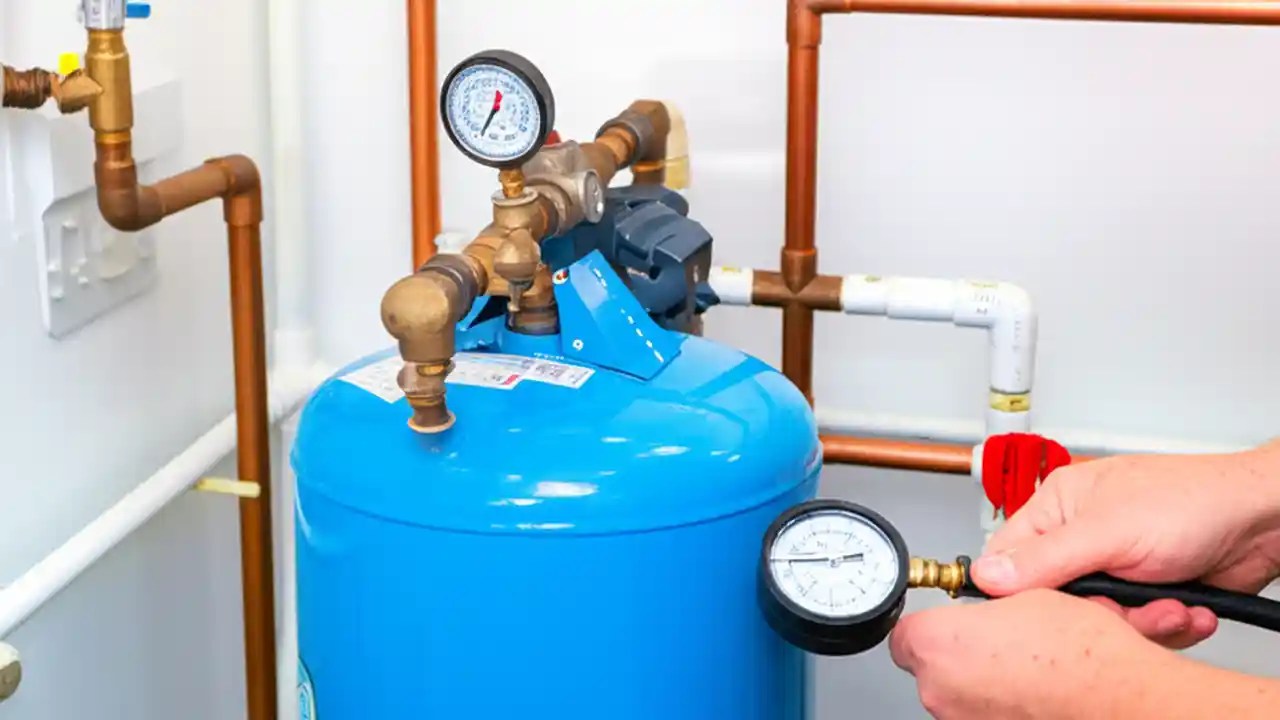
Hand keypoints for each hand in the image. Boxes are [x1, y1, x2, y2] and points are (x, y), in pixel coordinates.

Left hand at [890, 589, 1175, 718]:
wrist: (1122, 698)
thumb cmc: (1081, 652)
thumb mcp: (1027, 594)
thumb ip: (989, 598)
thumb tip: (986, 597)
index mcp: (936, 644)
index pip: (904, 631)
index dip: (931, 622)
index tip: (948, 620)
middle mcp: (938, 690)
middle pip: (930, 665)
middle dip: (958, 652)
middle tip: (995, 640)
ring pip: (958, 693)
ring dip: (981, 680)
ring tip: (1024, 665)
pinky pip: (982, 714)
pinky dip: (1000, 705)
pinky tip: (1031, 691)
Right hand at [974, 442, 1279, 648]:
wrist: (1264, 521)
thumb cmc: (1194, 500)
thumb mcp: (1108, 531)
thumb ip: (1045, 558)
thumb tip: (988, 575)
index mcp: (1059, 506)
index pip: (1009, 556)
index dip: (1018, 590)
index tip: (1036, 612)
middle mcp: (1081, 535)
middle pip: (1058, 598)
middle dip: (1101, 612)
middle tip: (1128, 606)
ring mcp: (1115, 566)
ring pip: (1100, 620)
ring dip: (1142, 622)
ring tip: (1170, 605)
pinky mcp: (1146, 593)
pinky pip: (1135, 629)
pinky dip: (1164, 626)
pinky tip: (1184, 608)